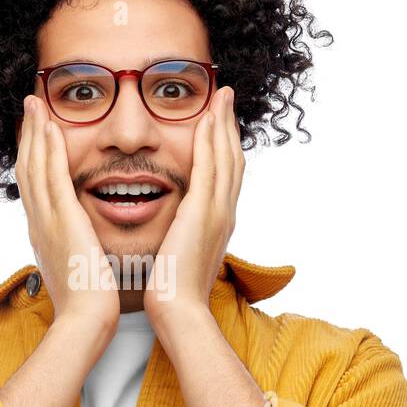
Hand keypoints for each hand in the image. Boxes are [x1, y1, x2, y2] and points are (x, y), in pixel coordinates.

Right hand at [15, 95, 119, 334]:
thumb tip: (83, 247)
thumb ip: (78, 251)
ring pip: (34, 166)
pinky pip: (51, 177)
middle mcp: (39, 224)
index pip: (35, 187)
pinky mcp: (61, 221)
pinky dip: (48, 151)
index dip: (33, 157)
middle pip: (27, 169)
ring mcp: (46, 221)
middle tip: (30, 107)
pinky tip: (51, 127)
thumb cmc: (90, 304)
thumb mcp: (79, 270)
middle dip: (28, 136)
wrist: (87, 321)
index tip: (37, 134)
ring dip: (34, 132)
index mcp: (44, 235)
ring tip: (35, 104)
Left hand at [144, 86, 243, 326]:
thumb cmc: (173, 292)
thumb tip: (174, 237)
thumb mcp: (180, 259)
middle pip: (232, 160)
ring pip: (226, 156)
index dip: (224, 149)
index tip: (218, 127)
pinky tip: (206, 118)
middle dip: (229, 128)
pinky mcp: (204, 210)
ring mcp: (218, 210)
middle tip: (226, 100)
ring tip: (220, 97)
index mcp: (218, 224)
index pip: (225, 177)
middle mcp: (225, 213)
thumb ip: (181, 241)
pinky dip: (211, 139)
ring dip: (223, 124)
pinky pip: (210, 165)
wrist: (179, 309)